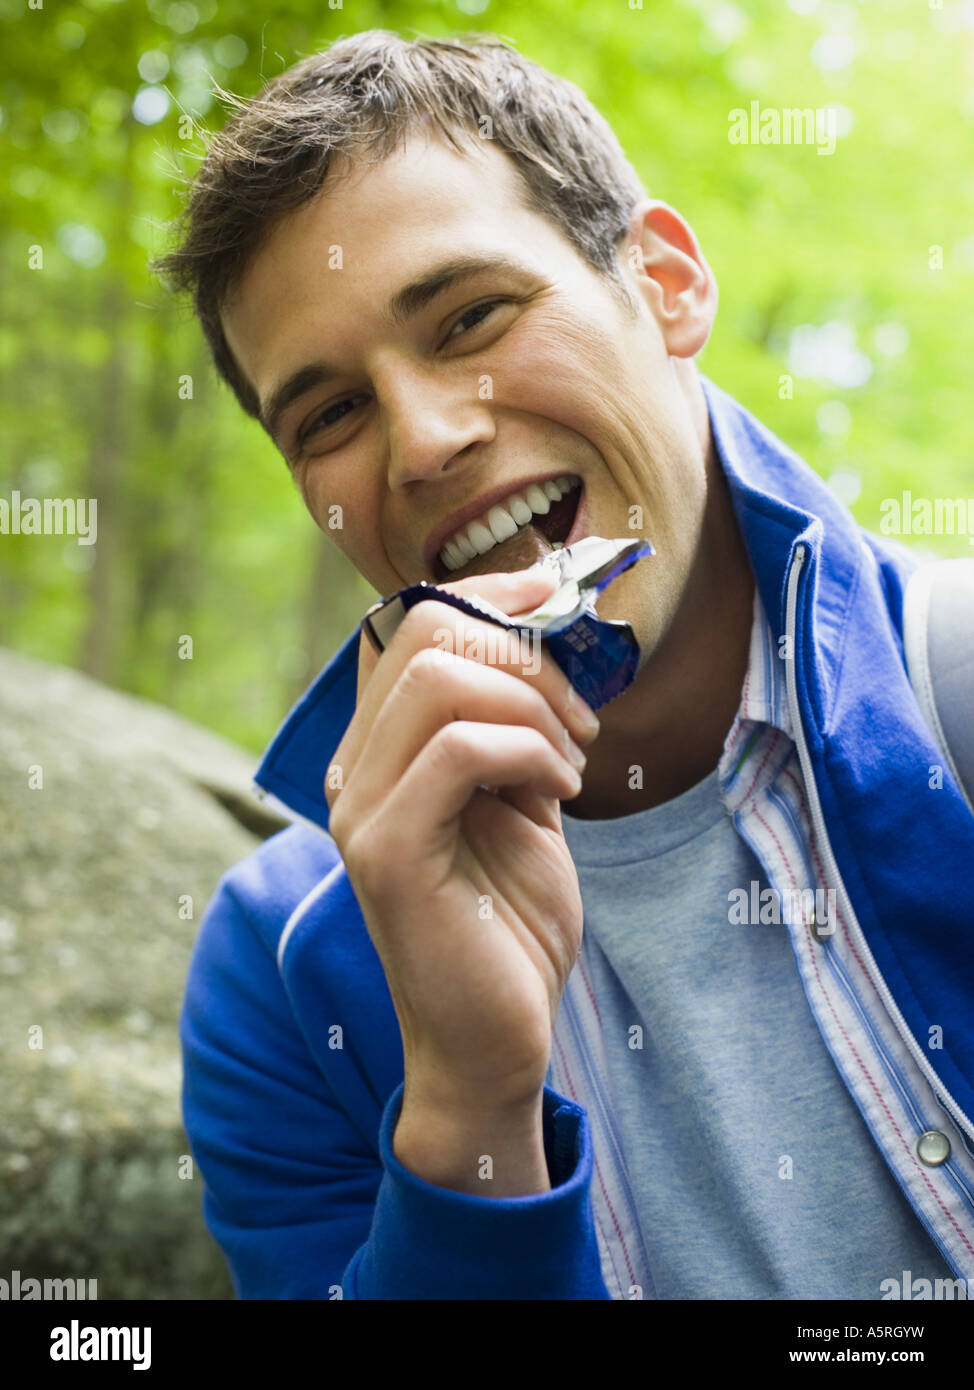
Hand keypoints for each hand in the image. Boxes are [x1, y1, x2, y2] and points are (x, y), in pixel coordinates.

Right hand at [324, 567, 598, 1188]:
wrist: (497, 1041)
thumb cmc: (512, 924)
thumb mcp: (525, 798)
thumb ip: (518, 722)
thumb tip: (546, 626)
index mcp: (380, 751)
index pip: (412, 622)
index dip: (489, 590)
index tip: (559, 592)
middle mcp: (354, 769)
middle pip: (424, 630)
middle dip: (525, 650)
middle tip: (580, 717)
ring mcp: (361, 808)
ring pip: (441, 678)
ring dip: (534, 708)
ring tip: (571, 768)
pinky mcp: (387, 851)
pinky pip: (457, 748)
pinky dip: (529, 753)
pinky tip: (560, 797)